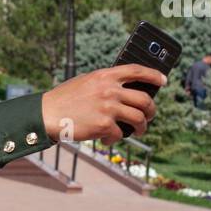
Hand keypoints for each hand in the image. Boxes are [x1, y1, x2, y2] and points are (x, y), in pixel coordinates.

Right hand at [40, 63, 167, 145]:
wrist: (47, 114)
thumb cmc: (65, 99)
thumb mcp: (85, 82)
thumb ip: (105, 84)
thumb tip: (127, 93)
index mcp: (105, 75)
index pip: (137, 70)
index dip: (154, 75)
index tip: (163, 80)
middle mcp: (110, 90)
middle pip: (144, 100)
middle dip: (151, 111)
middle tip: (149, 116)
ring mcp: (108, 107)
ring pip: (139, 119)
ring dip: (142, 127)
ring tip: (138, 131)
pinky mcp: (104, 125)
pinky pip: (120, 134)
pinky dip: (116, 139)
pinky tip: (108, 140)